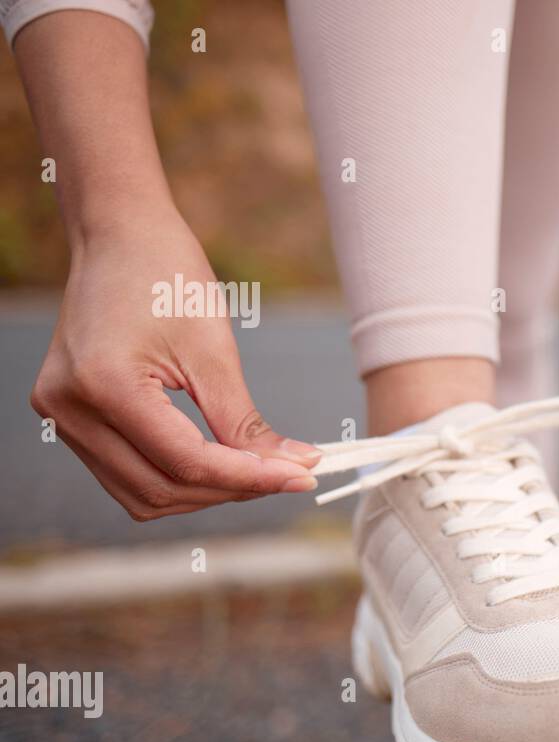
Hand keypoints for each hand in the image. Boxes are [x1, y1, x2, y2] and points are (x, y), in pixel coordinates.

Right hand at [30, 209, 320, 520]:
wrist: (119, 237)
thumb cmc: (167, 277)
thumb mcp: (213, 350)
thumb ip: (245, 421)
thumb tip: (295, 467)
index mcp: (102, 385)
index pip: (186, 462)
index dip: (250, 478)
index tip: (302, 477)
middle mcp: (69, 410)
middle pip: (161, 489)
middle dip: (230, 489)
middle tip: (287, 473)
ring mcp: (62, 418)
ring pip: (141, 495)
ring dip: (203, 493)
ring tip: (255, 470)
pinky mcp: (69, 419)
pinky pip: (126, 475)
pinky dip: (175, 479)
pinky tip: (217, 462)